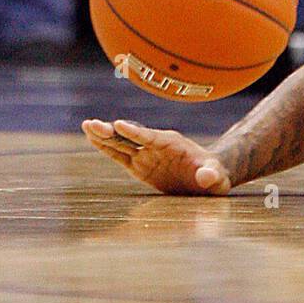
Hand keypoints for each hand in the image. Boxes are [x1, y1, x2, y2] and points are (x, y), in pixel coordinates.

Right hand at [82, 118, 232, 195]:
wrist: (210, 176)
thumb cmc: (215, 175)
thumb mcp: (217, 177)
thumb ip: (211, 175)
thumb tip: (206, 177)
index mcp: (172, 143)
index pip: (150, 136)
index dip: (135, 132)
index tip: (119, 125)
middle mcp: (156, 145)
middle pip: (130, 136)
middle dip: (112, 131)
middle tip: (92, 125)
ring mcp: (147, 154)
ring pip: (121, 143)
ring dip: (104, 136)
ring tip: (86, 126)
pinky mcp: (140, 165)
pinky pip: (120, 155)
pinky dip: (106, 148)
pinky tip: (92, 140)